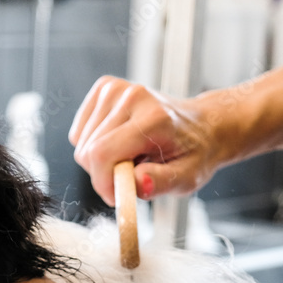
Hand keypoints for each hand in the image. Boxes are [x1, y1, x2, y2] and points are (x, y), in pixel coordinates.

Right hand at [69, 76, 223, 204]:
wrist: (203, 126)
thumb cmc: (193, 154)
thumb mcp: (186, 177)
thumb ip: (160, 183)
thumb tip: (137, 184)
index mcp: (154, 118)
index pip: (102, 154)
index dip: (103, 183)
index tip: (118, 195)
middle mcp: (132, 96)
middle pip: (88, 151)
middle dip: (103, 173)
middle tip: (130, 175)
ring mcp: (116, 89)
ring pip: (81, 143)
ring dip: (100, 160)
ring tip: (129, 156)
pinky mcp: (105, 88)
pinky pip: (79, 132)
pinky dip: (92, 144)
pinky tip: (118, 142)